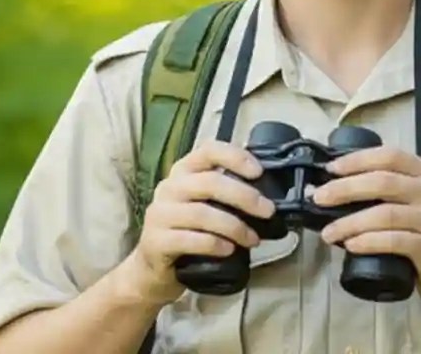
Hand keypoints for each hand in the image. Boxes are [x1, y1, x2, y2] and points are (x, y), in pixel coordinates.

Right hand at [125, 141, 275, 304]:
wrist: (153, 270)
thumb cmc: (187, 234)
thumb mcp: (205, 207)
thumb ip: (226, 197)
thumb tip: (266, 200)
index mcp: (183, 172)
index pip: (208, 151)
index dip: (235, 157)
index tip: (258, 172)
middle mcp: (169, 188)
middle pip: (209, 182)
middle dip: (244, 196)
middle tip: (268, 211)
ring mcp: (159, 214)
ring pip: (201, 213)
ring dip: (234, 226)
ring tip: (253, 239)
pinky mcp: (155, 241)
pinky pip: (189, 239)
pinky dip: (213, 244)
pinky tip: (229, 250)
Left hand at [312, 146, 420, 312]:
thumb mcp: (417, 204)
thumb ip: (388, 192)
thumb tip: (334, 188)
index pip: (389, 156)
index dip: (356, 160)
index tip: (329, 169)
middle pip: (383, 182)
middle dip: (344, 189)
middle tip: (318, 199)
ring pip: (385, 214)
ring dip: (349, 223)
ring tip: (328, 233)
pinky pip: (394, 240)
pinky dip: (368, 242)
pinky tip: (351, 246)